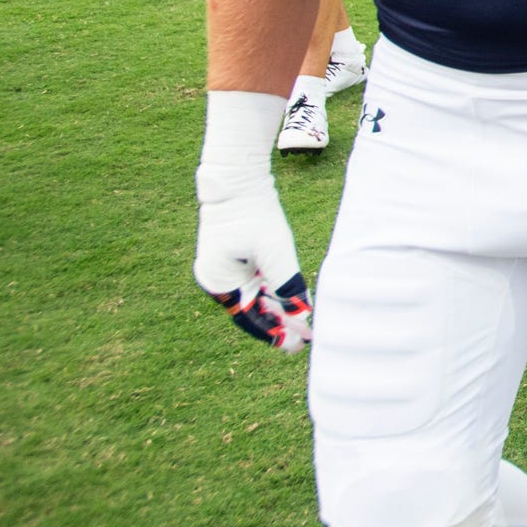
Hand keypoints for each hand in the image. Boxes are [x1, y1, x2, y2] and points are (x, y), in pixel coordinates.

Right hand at [195, 180, 310, 352]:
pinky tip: (297, 301)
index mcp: (219, 284)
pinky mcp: (237, 259)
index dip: (274, 334)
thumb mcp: (275, 251)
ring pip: (257, 298)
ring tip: (305, 323)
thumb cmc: (254, 213)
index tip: (296, 347)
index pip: (249, 320)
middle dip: (281, 324)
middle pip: (253, 311)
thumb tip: (302, 314)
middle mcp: (219, 281)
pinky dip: (276, 292)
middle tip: (307, 339)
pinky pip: (257, 283)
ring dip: (281, 309)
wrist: (238, 180)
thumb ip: (287, 284)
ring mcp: (227, 270)